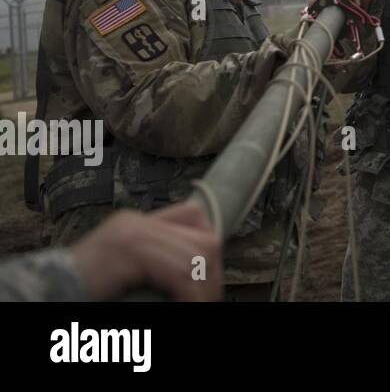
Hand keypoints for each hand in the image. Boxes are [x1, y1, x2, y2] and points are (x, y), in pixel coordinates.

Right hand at [71, 203, 222, 301]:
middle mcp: (136, 222)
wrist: (45, 292)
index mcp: (135, 223)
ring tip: (201, 306)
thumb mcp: (123, 268)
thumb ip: (153, 259)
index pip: (193, 216)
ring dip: (203, 288)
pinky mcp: (128, 251)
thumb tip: (194, 269)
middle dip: (212, 272)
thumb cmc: (86, 289)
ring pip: (195, 256)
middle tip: (209, 299)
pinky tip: (188, 305)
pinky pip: (178, 272)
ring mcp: (131, 234)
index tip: (211, 276)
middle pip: (201, 237)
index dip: (209, 244)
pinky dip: (190, 294)